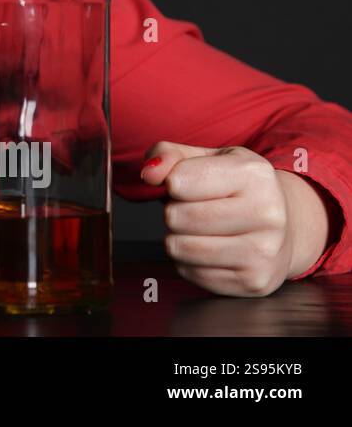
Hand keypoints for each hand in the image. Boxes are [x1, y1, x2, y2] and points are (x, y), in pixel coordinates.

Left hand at [139, 141, 324, 296]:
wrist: (287, 226)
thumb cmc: (237, 188)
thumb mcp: (208, 158)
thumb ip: (170, 155)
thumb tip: (149, 174)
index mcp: (254, 174)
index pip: (178, 181)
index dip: (171, 183)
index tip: (186, 184)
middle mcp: (267, 213)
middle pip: (177, 217)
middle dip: (174, 212)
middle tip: (195, 209)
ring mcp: (264, 251)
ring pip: (181, 247)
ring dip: (178, 238)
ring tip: (200, 230)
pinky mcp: (255, 281)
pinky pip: (190, 272)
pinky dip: (189, 262)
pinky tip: (212, 249)